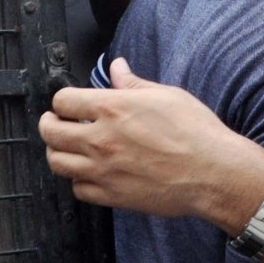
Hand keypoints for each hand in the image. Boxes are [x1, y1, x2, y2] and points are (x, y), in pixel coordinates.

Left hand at [42, 57, 263, 229]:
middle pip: (51, 132)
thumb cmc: (197, 133)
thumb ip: (133, 83)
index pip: (63, 101)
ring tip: (68, 148)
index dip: (62, 100)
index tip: (67, 104)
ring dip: (58, 152)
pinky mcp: (111, 195)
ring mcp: (102, 169)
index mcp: (112, 108)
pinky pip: (77, 189)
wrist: (214, 172)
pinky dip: (79, 181)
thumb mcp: (167, 95)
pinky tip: (90, 173)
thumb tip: (117, 67)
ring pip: (57, 162)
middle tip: (56, 123)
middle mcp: (100, 139)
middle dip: (50, 124)